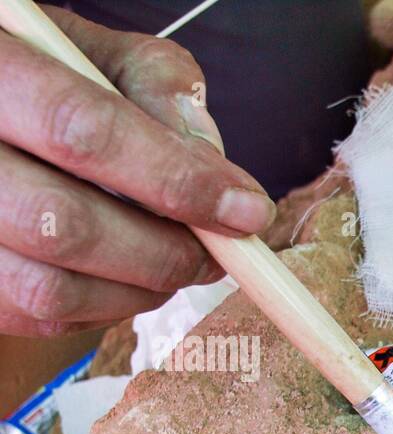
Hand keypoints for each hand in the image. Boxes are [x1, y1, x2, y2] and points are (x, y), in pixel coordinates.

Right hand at [0, 7, 275, 336]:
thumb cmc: (46, 77)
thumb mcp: (92, 52)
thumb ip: (154, 84)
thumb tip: (210, 155)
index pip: (83, 131)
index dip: (177, 179)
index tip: (248, 211)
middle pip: (65, 225)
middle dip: (166, 251)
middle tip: (219, 254)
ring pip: (51, 288)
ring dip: (140, 290)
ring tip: (179, 265)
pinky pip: (39, 317)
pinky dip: (103, 309)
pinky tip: (127, 277)